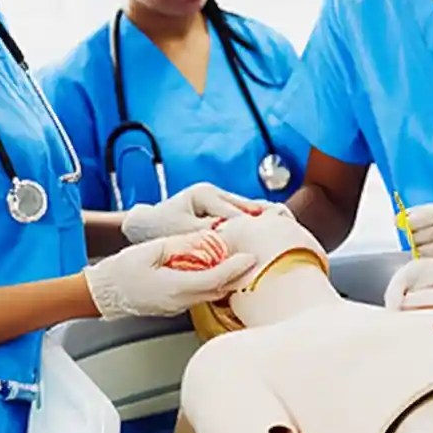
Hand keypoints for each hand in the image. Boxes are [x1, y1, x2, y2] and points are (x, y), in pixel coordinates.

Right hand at [84, 231, 256, 319]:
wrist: (102, 293)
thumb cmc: (122, 271)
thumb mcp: (153, 250)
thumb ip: (182, 246)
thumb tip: (207, 240)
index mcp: (175, 286)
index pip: (214, 278)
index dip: (235, 268)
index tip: (250, 257)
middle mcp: (180, 301)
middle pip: (219, 290)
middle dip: (238, 275)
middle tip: (253, 258)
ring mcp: (178, 307)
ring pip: (211, 295)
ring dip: (227, 280)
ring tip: (239, 262)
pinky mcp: (175, 306)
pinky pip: (201, 295)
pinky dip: (213, 283)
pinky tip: (217, 270)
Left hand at [121, 182, 287, 242]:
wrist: (145, 225)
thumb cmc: (160, 227)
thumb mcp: (182, 230)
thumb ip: (208, 231)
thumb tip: (233, 234)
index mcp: (205, 193)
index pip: (234, 213)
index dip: (251, 227)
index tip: (267, 239)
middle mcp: (215, 192)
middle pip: (247, 207)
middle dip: (266, 218)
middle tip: (287, 229)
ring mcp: (219, 199)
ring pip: (248, 210)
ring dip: (263, 221)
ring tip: (286, 230)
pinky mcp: (220, 210)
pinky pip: (243, 217)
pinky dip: (255, 224)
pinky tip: (270, 233)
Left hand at [407, 203, 432, 278]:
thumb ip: (417, 213)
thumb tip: (395, 220)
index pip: (413, 220)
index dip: (408, 225)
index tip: (411, 228)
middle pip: (415, 238)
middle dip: (414, 241)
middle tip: (425, 241)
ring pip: (421, 253)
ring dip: (421, 254)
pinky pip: (431, 266)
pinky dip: (429, 265)